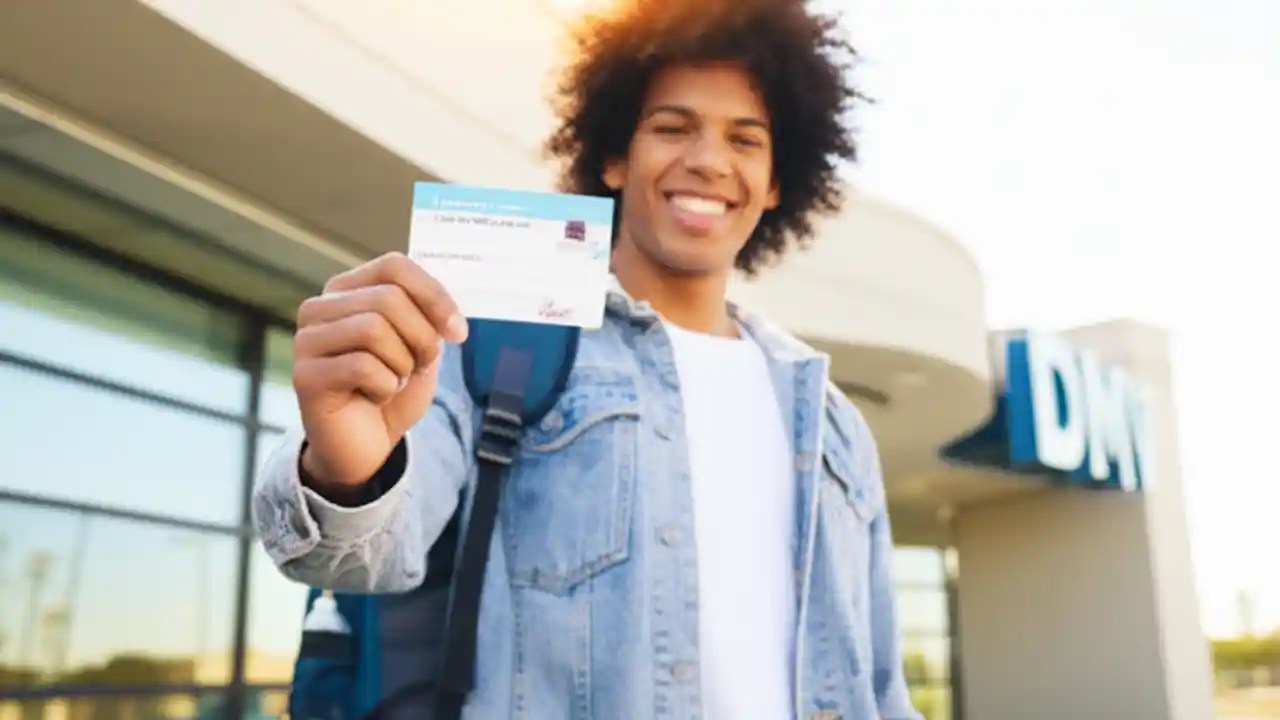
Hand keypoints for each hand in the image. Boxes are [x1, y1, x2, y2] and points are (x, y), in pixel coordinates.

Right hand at [292, 252, 467, 489]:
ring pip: (373, 328)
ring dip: (402, 363)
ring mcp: (307, 340)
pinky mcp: (305, 376)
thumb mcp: (420, 345)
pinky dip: (385, 386)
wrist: (366, 446)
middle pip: (388, 298)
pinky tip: (375, 396)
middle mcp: (319, 308)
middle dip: (422, 337)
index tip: (458, 331)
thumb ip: (429, 317)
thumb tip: (447, 311)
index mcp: (347, 290)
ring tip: (393, 380)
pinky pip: (363, 366)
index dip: (434, 295)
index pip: (394, 266)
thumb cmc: (391, 389)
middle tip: (420, 366)